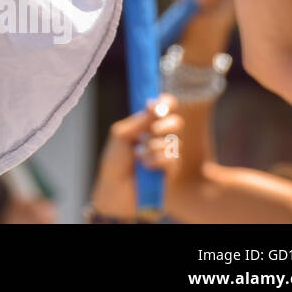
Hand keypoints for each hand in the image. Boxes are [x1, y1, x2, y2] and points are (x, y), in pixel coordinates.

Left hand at [90, 96, 182, 217]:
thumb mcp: (122, 136)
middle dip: (165, 124)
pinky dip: (157, 160)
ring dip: (154, 147)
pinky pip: (172, 159)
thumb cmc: (115, 161)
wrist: (115, 189)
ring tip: (138, 155)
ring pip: (173, 141)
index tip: (158, 104)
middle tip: (153, 130)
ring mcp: (167, 154)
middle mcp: (159, 137)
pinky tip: (145, 166)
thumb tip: (155, 105)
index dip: (166, 103)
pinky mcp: (171, 171)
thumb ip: (139, 122)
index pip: (164, 108)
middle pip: (176, 122)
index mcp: (146, 125)